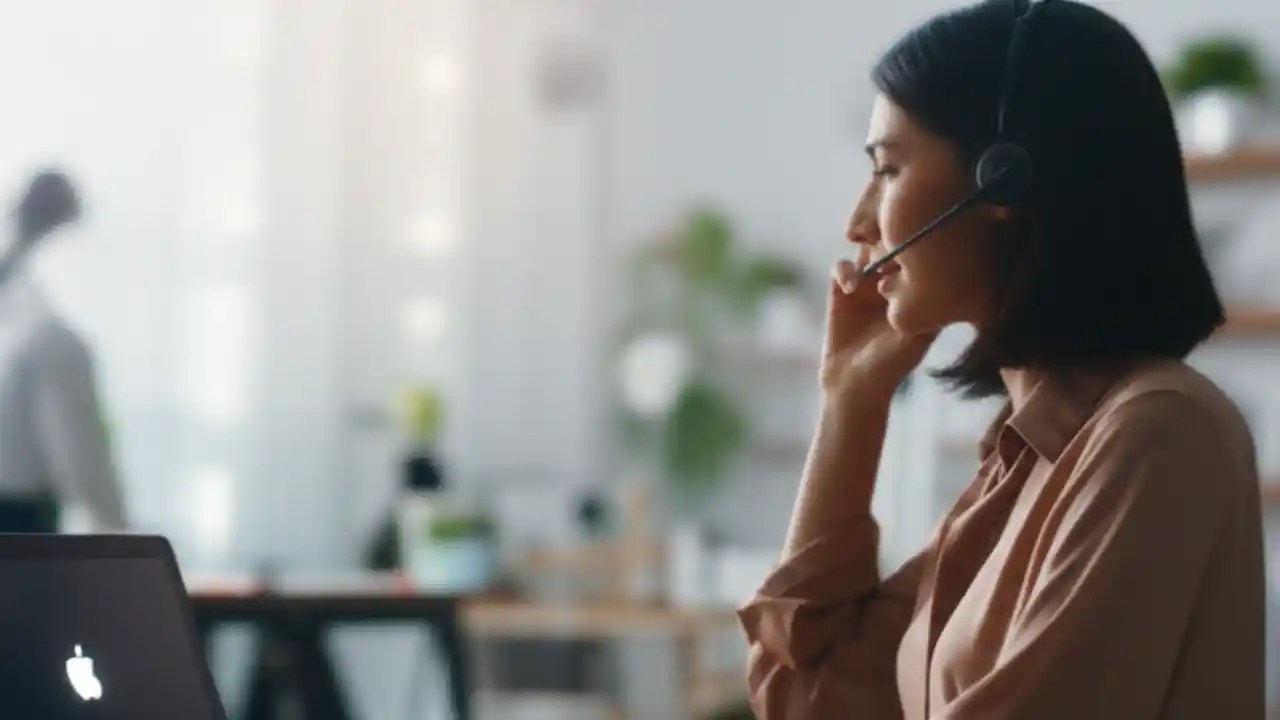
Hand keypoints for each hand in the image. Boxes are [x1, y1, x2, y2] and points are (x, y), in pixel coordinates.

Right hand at [820, 248, 936, 405]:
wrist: (854, 384)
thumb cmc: (892, 364)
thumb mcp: (917, 335)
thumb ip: (924, 305)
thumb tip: (942, 273)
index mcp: (915, 289)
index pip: (919, 252)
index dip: (916, 242)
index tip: (913, 253)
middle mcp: (891, 282)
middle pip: (892, 241)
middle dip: (890, 237)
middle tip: (889, 248)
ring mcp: (865, 285)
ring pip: (866, 248)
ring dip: (866, 248)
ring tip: (872, 262)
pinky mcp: (840, 292)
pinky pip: (840, 267)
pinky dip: (844, 270)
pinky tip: (851, 286)